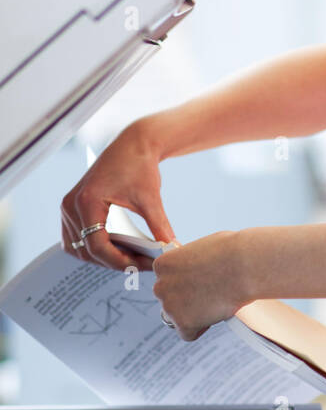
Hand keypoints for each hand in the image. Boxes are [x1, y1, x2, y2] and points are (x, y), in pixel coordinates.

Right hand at [61, 121, 174, 271]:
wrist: (133, 143)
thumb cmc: (140, 166)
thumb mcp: (150, 198)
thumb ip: (159, 226)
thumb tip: (171, 251)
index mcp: (86, 202)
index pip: (96, 245)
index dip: (119, 261)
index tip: (142, 266)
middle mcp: (71, 206)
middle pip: (87, 249)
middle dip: (114, 261)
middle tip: (142, 265)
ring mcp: (69, 208)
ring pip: (79, 248)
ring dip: (103, 257)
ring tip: (131, 259)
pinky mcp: (73, 208)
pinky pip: (78, 238)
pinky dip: (95, 246)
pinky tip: (117, 249)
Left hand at [151, 231, 248, 340]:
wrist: (244, 266)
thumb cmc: (229, 252)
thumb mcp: (200, 249)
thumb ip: (188, 263)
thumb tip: (191, 272)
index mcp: (162, 264)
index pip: (167, 280)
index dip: (187, 281)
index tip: (202, 280)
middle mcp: (160, 285)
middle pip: (170, 299)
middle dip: (187, 298)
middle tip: (209, 293)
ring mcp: (170, 306)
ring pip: (178, 317)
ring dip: (193, 313)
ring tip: (216, 301)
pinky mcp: (183, 323)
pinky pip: (188, 334)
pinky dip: (201, 328)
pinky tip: (215, 313)